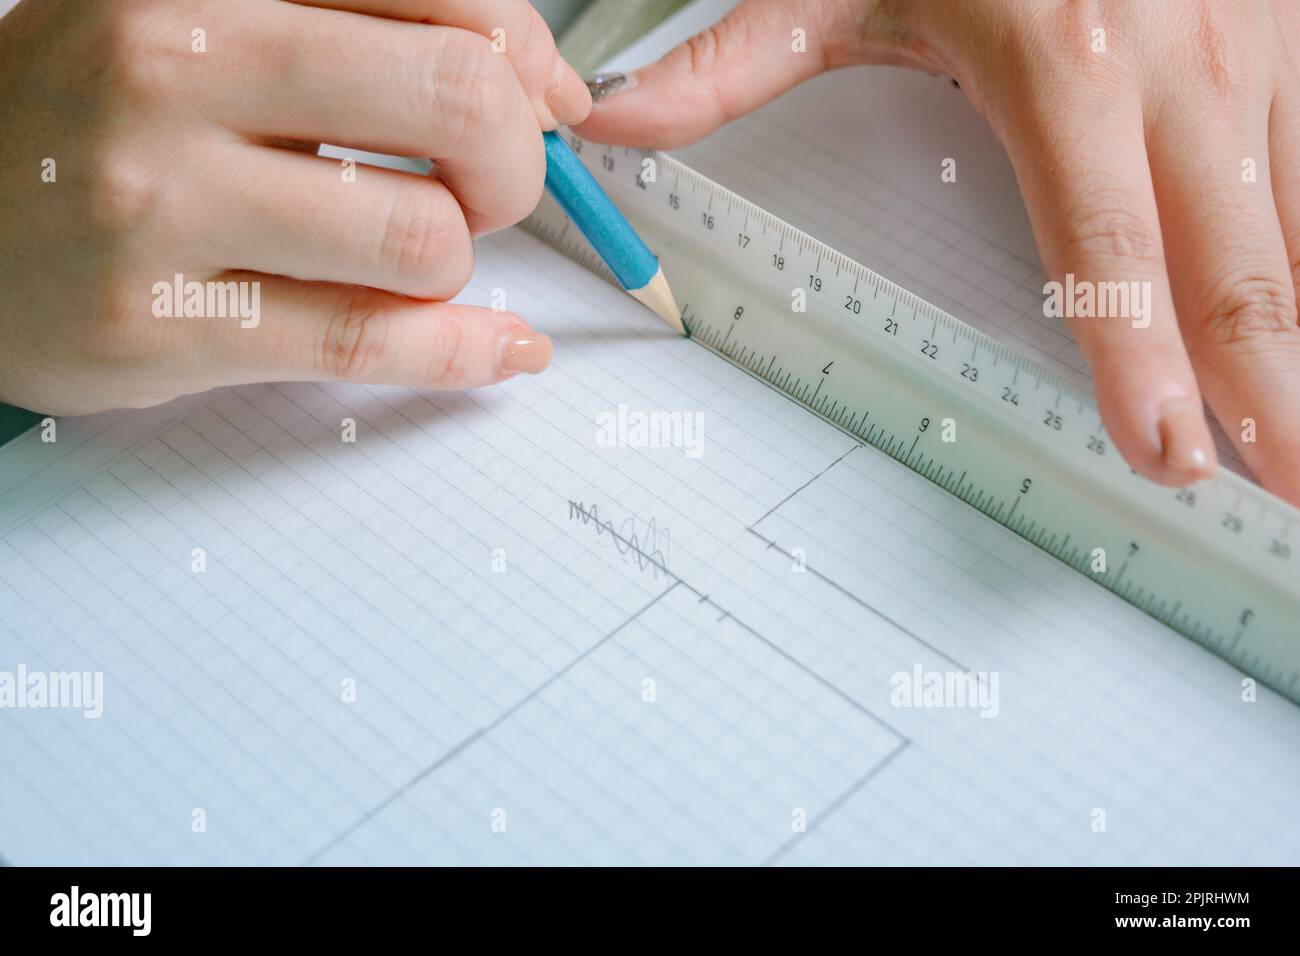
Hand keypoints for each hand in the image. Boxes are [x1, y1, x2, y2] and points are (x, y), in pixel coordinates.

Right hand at [0, 0, 589, 414]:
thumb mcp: (203, 24)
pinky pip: (368, 343)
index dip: (524, 56)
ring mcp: (163, 203)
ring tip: (412, 260)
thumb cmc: (97, 124)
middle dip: (512, 162)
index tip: (541, 100)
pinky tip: (497, 349)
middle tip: (489, 188)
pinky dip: (462, 353)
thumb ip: (362, 33)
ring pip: (422, 237)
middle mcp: (173, 67)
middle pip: (459, 102)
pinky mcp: (164, 323)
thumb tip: (543, 87)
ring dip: (452, 263)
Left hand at [576, 0, 1299, 505]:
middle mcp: (1179, 68)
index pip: (1103, 247)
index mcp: (1065, 67)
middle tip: (1280, 491)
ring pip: (1294, 228)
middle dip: (1266, 389)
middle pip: (1233, 263)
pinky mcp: (1294, 44)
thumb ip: (731, 64)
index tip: (1169, 450)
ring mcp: (1255, 54)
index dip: (1139, 359)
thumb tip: (613, 124)